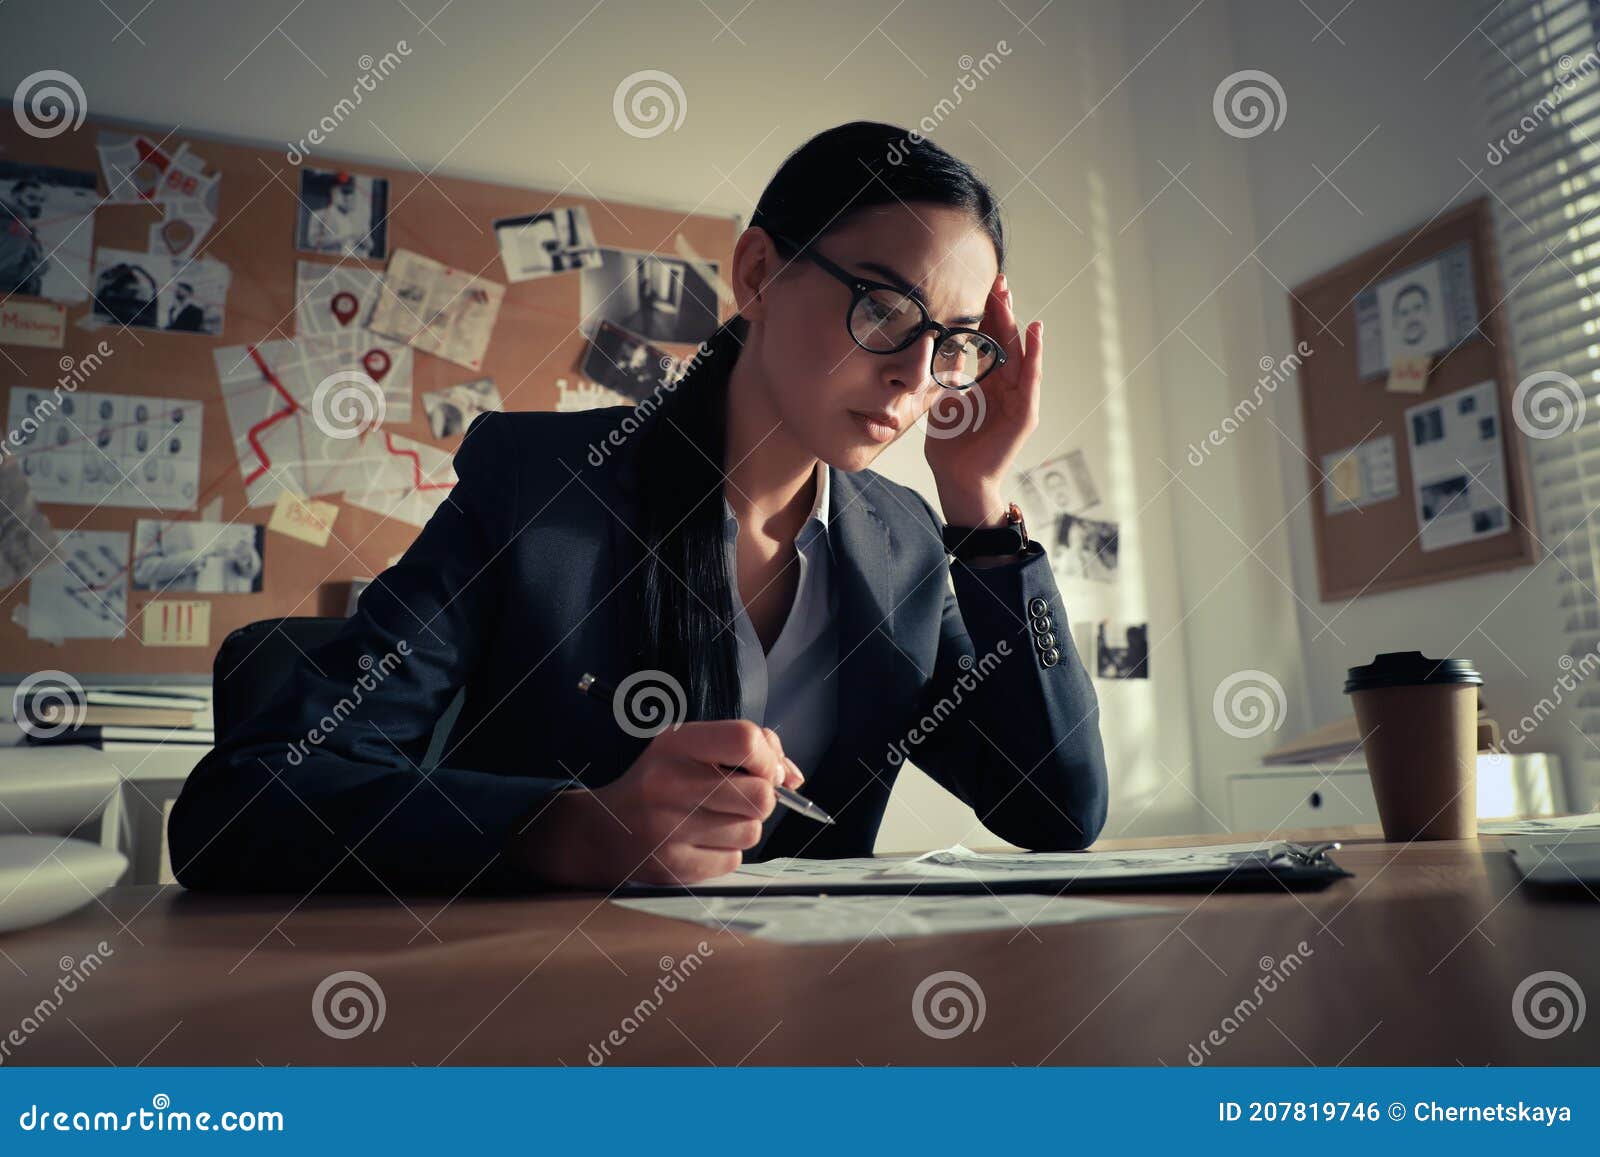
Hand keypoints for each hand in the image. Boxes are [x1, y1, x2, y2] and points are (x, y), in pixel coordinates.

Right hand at [513, 720, 805, 888]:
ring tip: (711, 818)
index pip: (746, 740)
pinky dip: (726, 851)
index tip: (764, 769)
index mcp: (675, 743)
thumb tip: (794, 778)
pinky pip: (734, 859)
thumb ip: (748, 749)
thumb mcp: (691, 748)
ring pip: (752, 831)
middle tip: (737, 798)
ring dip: (743, 826)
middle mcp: (669, 783)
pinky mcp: (675, 867)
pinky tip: (698, 840)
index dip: (769, 758)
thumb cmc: (661, 782)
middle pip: (760, 795)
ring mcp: (669, 828)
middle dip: (761, 799)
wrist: (605, 831)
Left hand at [923, 272, 1043, 525]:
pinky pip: (1030, 380)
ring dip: (1015, 325)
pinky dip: (1034, 356)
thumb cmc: (951, 444)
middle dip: (1003, 310)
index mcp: (988, 381)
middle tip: (999, 281)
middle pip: (1007, 340)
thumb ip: (950, 373)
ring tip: (1010, 298)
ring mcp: (1018, 398)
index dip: (990, 313)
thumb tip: (942, 344)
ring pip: (1019, 354)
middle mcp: (1006, 385)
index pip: (992, 339)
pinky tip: (1034, 333)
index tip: (987, 286)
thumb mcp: (944, 399)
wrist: (957, 478)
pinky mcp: (1024, 414)